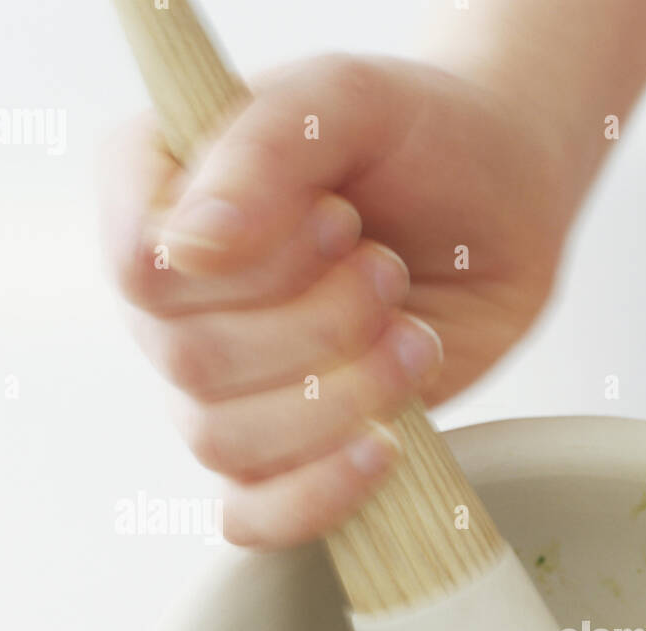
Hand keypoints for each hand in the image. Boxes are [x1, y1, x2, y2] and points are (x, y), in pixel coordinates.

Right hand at [100, 56, 576, 546]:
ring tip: (413, 337)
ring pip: (224, 440)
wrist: (502, 205)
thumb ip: (265, 149)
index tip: (342, 216)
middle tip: (389, 271)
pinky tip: (385, 448)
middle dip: (318, 325)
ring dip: (339, 397)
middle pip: (191, 361)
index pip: (143, 267)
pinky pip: (252, 515)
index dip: (252, 266)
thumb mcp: (349, 99)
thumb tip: (192, 243)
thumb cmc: (421, 142)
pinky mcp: (287, 448)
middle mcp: (175, 299)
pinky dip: (312, 497)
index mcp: (159, 196)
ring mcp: (225, 382)